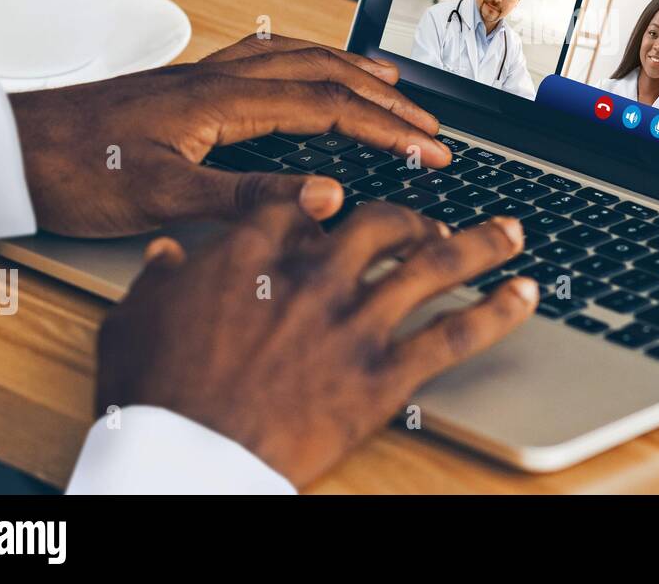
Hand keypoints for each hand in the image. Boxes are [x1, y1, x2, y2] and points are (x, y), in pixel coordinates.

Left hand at [9, 34, 450, 237]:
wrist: (11, 149)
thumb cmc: (75, 171)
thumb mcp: (164, 196)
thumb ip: (249, 196)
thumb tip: (329, 194)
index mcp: (224, 100)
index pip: (331, 106)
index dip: (390, 129)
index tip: (433, 149)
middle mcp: (220, 78)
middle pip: (325, 73)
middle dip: (387, 98)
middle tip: (430, 124)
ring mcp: (203, 77)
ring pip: (296, 57)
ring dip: (350, 69)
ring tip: (389, 81)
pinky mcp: (186, 86)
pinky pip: (262, 56)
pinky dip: (301, 59)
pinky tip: (300, 67)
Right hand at [97, 203, 536, 486]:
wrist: (182, 460)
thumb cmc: (153, 396)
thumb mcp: (134, 322)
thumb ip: (159, 279)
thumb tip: (166, 255)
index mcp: (254, 254)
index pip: (302, 205)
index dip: (325, 199)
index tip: (338, 198)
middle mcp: (314, 276)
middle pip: (379, 224)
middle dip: (412, 217)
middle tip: (431, 223)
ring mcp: (353, 323)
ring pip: (432, 266)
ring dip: (480, 243)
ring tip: (511, 231)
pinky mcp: (381, 375)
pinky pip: (453, 335)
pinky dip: (496, 312)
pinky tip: (524, 294)